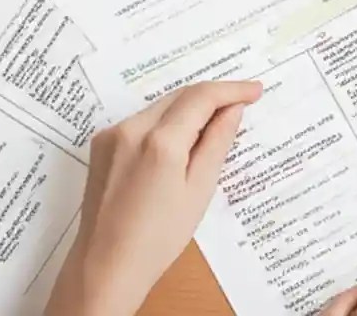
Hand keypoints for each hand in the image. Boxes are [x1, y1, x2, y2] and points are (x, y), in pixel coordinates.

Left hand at [47, 81, 262, 315]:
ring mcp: (111, 135)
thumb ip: (217, 144)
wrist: (105, 266)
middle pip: (179, 96)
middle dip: (211, 96)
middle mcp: (132, 128)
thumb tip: (232, 110)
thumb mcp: (198, 191)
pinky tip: (179, 143)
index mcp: (160, 141)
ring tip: (213, 126)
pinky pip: (141, 122)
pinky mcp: (101, 145)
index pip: (201, 97)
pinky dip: (165, 123)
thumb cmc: (159, 238)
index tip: (255, 90)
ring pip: (160, 107)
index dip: (232, 89)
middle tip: (241, 105)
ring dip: (188, 109)